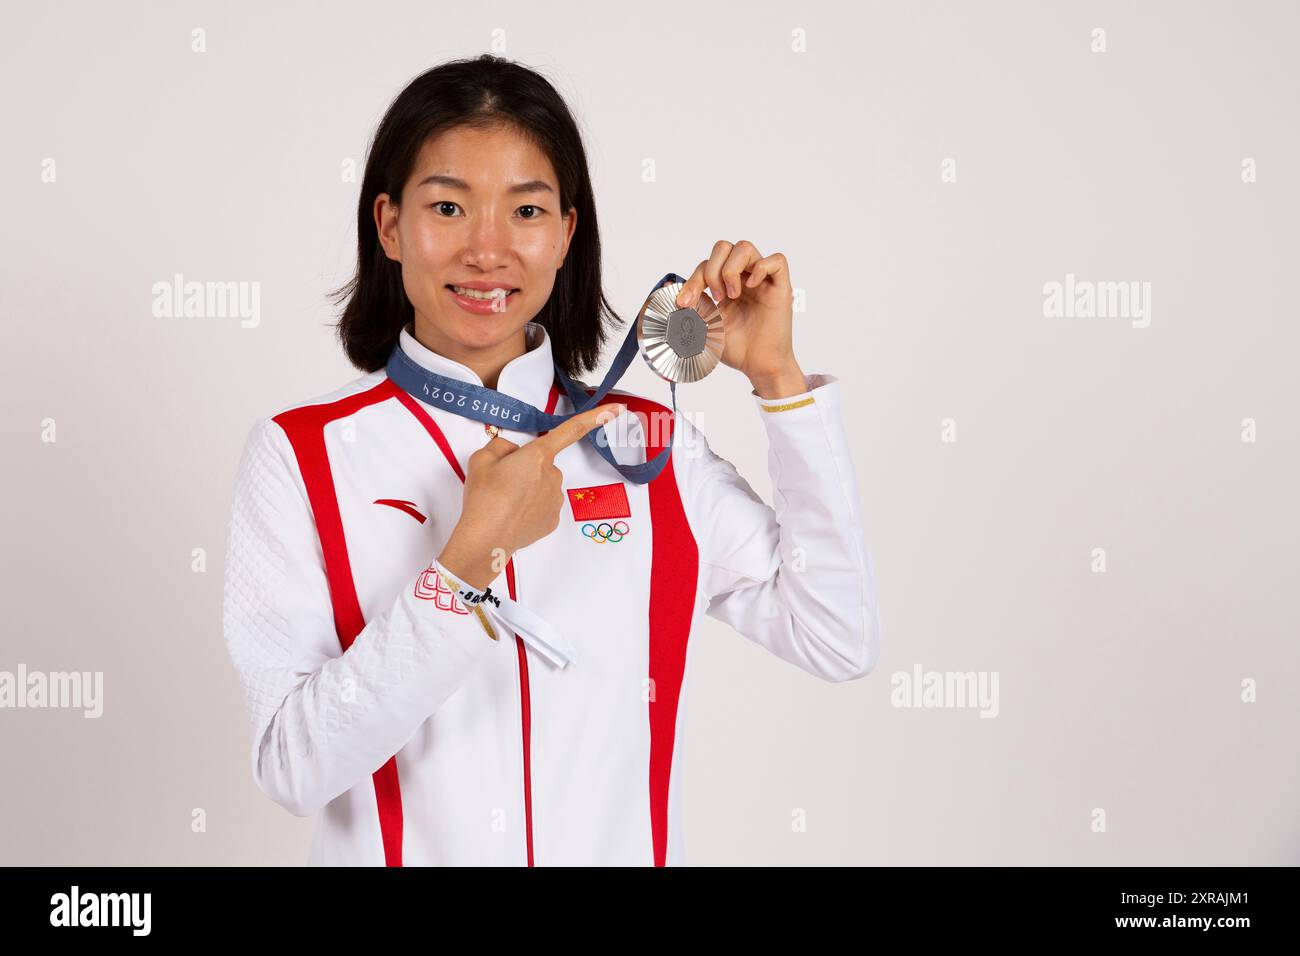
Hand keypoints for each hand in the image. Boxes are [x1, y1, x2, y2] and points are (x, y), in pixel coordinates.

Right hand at [438, 403, 625, 588]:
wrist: (485, 540)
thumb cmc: (484, 498)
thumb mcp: (482, 459)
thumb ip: (501, 447)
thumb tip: (512, 453)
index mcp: (538, 455)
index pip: (572, 429)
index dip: (597, 416)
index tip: (619, 409)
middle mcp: (553, 475)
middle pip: (541, 463)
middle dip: (525, 468)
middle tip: (500, 483)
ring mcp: (555, 500)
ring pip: (542, 485)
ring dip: (527, 489)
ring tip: (503, 502)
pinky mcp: (553, 520)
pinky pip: (542, 506)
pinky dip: (529, 508)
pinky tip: (513, 515)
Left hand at [675, 239, 805, 395]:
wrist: (758, 366)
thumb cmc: (737, 348)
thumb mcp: (705, 326)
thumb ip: (693, 306)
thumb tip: (672, 287)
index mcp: (725, 285)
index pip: (706, 265)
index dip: (693, 280)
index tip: (685, 303)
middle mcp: (743, 278)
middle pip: (724, 247)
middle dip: (712, 270)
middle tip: (716, 297)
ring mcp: (762, 281)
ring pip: (745, 248)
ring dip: (730, 269)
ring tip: (732, 295)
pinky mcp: (781, 288)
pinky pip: (777, 261)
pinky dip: (761, 267)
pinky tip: (752, 286)